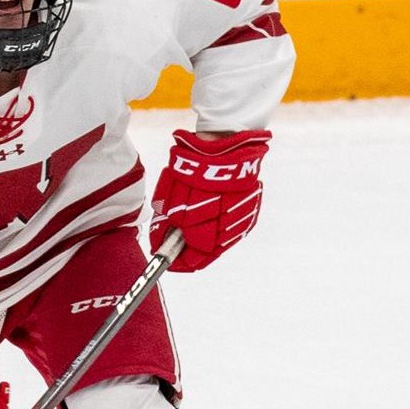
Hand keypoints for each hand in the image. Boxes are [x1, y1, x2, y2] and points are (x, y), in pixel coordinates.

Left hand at [150, 129, 267, 272]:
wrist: (224, 147)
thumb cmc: (193, 175)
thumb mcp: (169, 203)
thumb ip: (164, 228)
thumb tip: (158, 245)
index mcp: (210, 234)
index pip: (194, 261)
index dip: (178, 261)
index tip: (166, 258)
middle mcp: (231, 232)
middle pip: (208, 251)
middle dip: (189, 245)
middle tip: (173, 234)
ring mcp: (243, 219)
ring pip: (221, 237)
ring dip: (205, 232)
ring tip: (191, 214)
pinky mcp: (251, 206)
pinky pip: (232, 222)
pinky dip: (219, 219)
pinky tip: (209, 207)